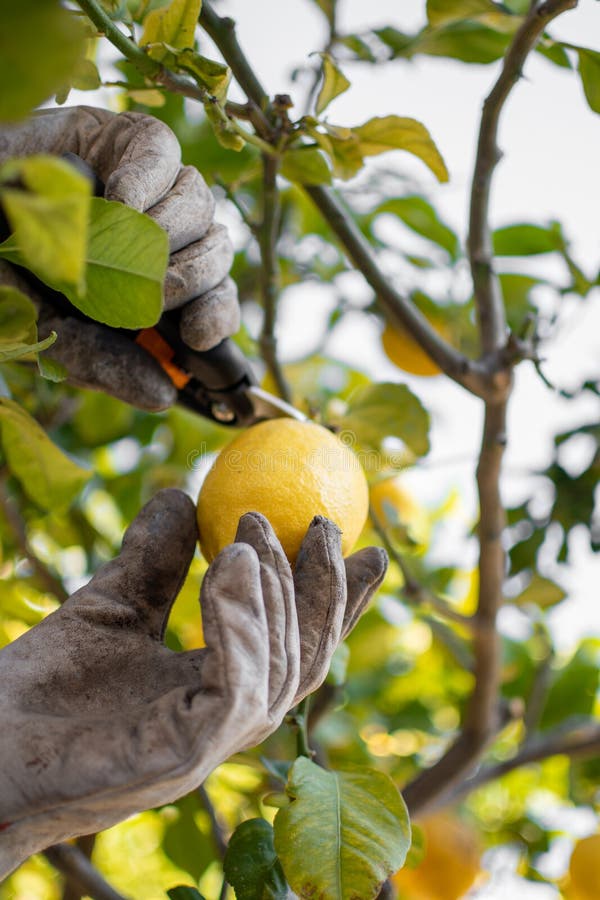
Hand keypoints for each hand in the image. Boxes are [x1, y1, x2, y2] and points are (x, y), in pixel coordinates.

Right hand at [0, 106, 238, 409]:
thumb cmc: (5, 273)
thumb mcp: (48, 327)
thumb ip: (100, 361)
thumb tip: (161, 396)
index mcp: (152, 283)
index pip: (212, 299)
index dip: (217, 315)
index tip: (198, 337)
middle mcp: (160, 236)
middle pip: (216, 252)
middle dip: (192, 279)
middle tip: (155, 295)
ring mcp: (150, 186)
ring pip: (201, 206)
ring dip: (167, 234)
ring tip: (119, 247)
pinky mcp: (127, 140)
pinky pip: (164, 155)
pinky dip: (147, 180)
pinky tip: (118, 201)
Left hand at [0, 489, 386, 877]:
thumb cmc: (46, 689)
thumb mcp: (112, 606)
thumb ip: (154, 561)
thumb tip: (182, 493)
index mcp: (217, 689)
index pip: (294, 642)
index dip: (336, 598)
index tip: (358, 542)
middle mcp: (224, 721)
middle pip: (306, 658)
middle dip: (326, 591)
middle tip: (323, 524)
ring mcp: (209, 744)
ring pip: (280, 669)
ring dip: (278, 592)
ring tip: (253, 531)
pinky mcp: (184, 755)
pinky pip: (236, 685)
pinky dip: (243, 622)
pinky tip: (229, 567)